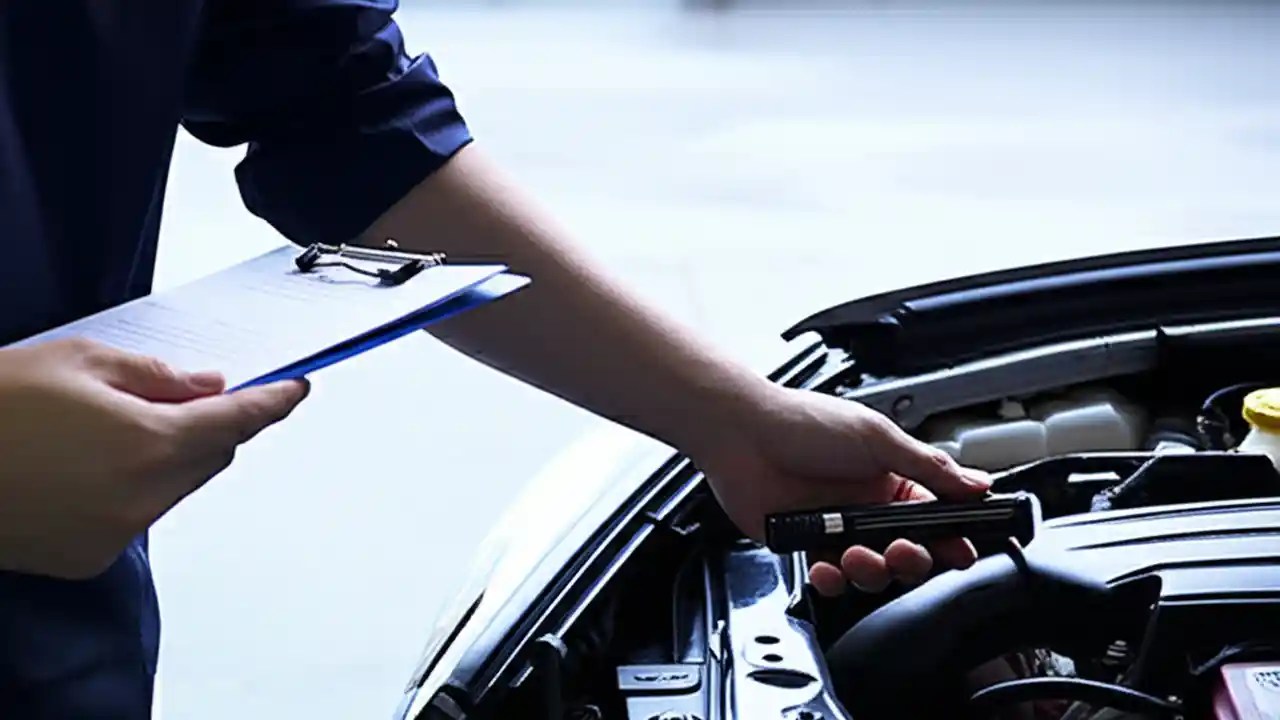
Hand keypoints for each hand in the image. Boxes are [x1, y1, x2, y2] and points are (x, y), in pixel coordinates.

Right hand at [0, 338, 308, 578]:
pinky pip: (137, 514)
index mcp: (149, 444)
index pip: (238, 422)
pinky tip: (86, 463)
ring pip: (175, 487)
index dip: (272, 403)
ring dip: (168, 456)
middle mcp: (142, 499)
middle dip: (211, 425)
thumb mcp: (79, 362)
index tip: (295, 389)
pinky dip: (132, 487)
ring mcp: (116, 534)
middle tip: (184, 395)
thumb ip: (158, 377)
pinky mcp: (88, 557)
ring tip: (110, 426)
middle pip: (212, 458)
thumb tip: (208, 387)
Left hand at [693, 385, 990, 595]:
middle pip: (908, 551)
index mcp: (892, 477)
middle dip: (912, 560)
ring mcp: (837, 527)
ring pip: (872, 570)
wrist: (742, 435)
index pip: (936, 516)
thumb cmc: (803, 423)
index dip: (951, 538)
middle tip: (903, 552)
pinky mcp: (807, 543)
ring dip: (871, 570)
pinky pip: (831, 576)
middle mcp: (868, 505)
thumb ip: (929, 467)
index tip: (960, 550)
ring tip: (855, 554)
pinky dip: (833, 578)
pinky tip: (827, 565)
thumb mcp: (877, 438)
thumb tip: (978, 483)